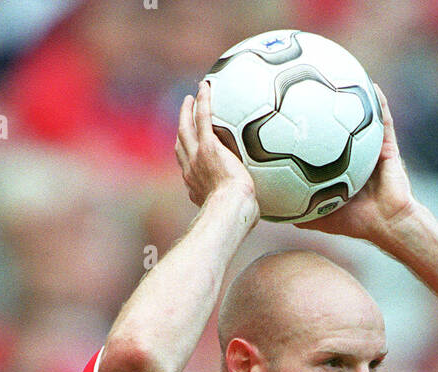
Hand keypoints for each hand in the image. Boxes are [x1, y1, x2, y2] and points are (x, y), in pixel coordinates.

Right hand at [175, 81, 258, 214]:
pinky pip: (203, 117)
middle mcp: (191, 171)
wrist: (231, 210)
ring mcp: (197, 157)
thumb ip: (244, 208)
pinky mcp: (208, 146)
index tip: (192, 152)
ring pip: (185, 128)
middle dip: (181, 131)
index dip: (188, 158)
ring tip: (191, 98)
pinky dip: (202, 101)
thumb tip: (257, 211)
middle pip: (180, 146)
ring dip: (186, 112)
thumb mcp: (239, 215)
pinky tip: (205, 86)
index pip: (188, 170)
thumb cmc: (238, 218)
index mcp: (196, 187)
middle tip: (184, 118)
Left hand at [294, 84, 415, 241]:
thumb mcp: (317, 216)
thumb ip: (294, 210)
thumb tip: (265, 205)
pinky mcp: (388, 145)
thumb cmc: (356, 222)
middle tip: (306, 79)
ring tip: (340, 70)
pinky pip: (384, 119)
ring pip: (360, 114)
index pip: (319, 140)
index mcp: (338, 164)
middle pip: (337, 120)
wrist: (388, 225)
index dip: (304, 124)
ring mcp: (371, 147)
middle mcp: (354, 151)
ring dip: (352, 93)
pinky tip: (371, 85)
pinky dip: (380, 102)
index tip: (286, 107)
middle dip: (324, 99)